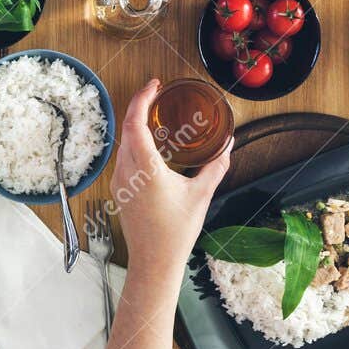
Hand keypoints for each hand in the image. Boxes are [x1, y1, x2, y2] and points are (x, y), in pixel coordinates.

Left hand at [110, 79, 231, 284]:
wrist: (154, 262)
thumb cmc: (176, 232)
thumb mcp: (201, 195)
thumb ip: (215, 166)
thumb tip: (228, 144)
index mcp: (145, 169)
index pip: (135, 123)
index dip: (141, 98)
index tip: (154, 85)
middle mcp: (127, 172)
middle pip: (127, 128)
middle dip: (140, 106)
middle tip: (157, 94)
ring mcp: (119, 181)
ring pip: (123, 143)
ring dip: (136, 125)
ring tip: (155, 114)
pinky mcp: (119, 190)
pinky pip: (123, 157)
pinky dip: (134, 143)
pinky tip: (150, 144)